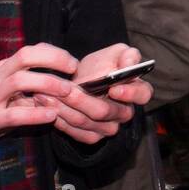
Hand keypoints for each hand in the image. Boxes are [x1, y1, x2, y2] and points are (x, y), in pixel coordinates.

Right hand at [0, 43, 78, 160]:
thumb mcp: (6, 94)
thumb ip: (29, 87)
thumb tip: (63, 83)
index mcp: (2, 70)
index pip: (30, 50)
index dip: (54, 52)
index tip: (73, 62)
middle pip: (25, 56)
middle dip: (53, 58)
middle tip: (74, 69)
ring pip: (19, 81)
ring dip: (47, 83)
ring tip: (68, 91)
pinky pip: (12, 114)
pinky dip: (34, 114)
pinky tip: (51, 116)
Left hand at [30, 43, 151, 144]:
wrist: (83, 80)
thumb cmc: (103, 65)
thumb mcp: (116, 53)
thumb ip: (127, 55)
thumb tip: (129, 63)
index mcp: (138, 91)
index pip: (142, 95)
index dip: (130, 93)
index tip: (114, 87)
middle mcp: (125, 112)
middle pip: (105, 111)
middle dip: (81, 100)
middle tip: (64, 89)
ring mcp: (109, 127)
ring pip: (85, 122)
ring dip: (63, 108)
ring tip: (45, 95)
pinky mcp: (92, 136)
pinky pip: (75, 132)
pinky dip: (59, 120)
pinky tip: (48, 107)